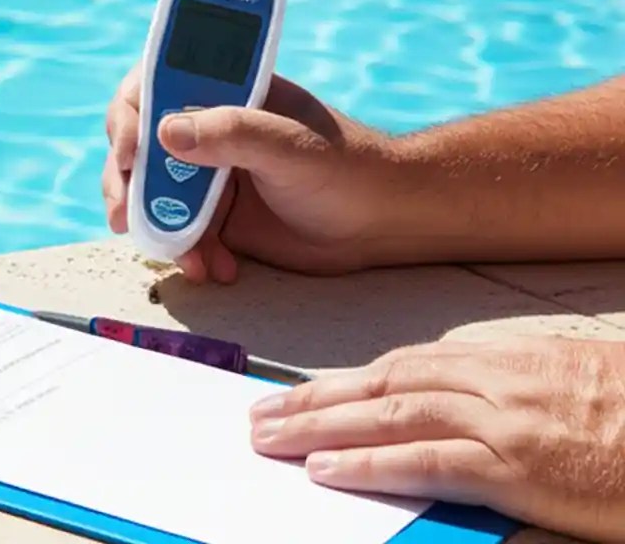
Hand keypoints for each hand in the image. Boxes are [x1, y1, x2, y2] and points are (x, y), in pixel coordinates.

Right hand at [101, 65, 401, 281]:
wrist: (384, 224)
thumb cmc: (350, 167)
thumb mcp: (291, 146)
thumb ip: (232, 134)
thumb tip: (164, 132)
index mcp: (227, 93)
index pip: (156, 85)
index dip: (129, 115)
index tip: (127, 154)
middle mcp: (210, 128)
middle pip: (139, 143)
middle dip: (124, 181)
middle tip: (123, 215)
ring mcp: (210, 174)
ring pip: (152, 194)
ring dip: (152, 225)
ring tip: (180, 256)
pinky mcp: (217, 217)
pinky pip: (178, 231)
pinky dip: (186, 252)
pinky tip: (214, 268)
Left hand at [248, 337, 624, 542]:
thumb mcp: (571, 384)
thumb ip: (508, 389)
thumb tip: (452, 408)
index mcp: (507, 358)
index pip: (405, 364)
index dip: (345, 381)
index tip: (302, 393)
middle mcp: (497, 378)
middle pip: (382, 383)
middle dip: (314, 399)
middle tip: (259, 416)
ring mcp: (507, 419)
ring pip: (390, 415)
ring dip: (321, 428)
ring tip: (270, 440)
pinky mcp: (521, 464)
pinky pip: (429, 461)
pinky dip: (371, 464)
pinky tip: (328, 471)